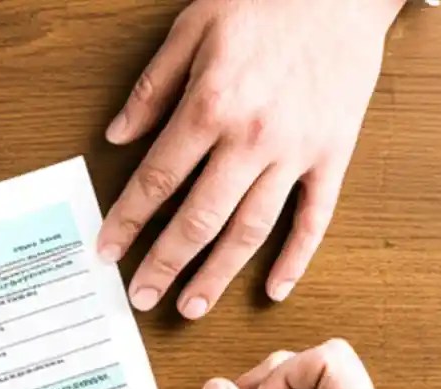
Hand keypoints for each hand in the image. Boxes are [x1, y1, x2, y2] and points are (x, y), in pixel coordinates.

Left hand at [98, 0, 405, 318]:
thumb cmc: (265, 1)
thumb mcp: (193, 29)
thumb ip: (152, 88)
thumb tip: (116, 137)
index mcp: (210, 107)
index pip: (157, 180)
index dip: (127, 222)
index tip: (106, 252)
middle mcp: (252, 138)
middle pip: (200, 219)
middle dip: (165, 264)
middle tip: (141, 297)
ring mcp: (297, 152)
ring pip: (252, 229)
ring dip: (218, 275)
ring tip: (190, 306)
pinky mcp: (334, 155)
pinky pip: (315, 218)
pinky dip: (296, 258)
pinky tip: (274, 289)